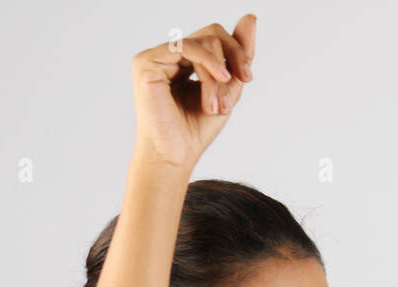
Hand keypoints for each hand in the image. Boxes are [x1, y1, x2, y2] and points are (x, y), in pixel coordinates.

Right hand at [130, 14, 256, 169]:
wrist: (175, 157)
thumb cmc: (195, 131)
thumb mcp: (227, 89)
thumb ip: (238, 55)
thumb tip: (251, 17)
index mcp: (184, 61)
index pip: (214, 38)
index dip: (236, 51)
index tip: (248, 76)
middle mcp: (168, 56)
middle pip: (211, 33)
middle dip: (231, 58)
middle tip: (238, 87)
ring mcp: (155, 57)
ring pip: (203, 42)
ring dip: (218, 75)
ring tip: (218, 105)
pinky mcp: (146, 62)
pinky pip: (188, 47)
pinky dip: (207, 67)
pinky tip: (215, 87)